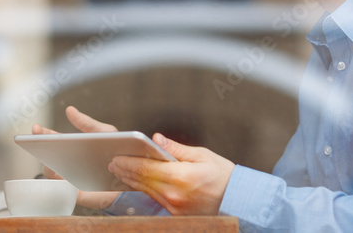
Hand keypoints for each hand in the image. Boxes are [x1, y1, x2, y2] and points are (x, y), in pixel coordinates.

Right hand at [30, 106, 120, 209]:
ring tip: (51, 160)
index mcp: (72, 146)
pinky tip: (61, 176)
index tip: (36, 129)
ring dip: (49, 167)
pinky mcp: (79, 195)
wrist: (132, 176)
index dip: (43, 133)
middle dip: (40, 147)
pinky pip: (65, 191)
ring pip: (52, 175)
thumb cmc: (116, 153)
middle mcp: (67, 162)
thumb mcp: (104, 133)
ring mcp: (70, 179)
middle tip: (37, 140)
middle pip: (47, 156)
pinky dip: (61, 185)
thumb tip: (69, 110)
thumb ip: (87, 123)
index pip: (53, 139)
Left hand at [108, 134, 234, 215]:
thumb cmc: (223, 176)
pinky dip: (144, 190)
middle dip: (125, 171)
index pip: (146, 168)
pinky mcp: (177, 214)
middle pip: (142, 181)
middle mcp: (175, 194)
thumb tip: (157, 139)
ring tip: (120, 171)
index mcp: (180, 177)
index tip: (116, 157)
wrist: (239, 201)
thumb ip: (176, 149)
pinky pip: (155, 199)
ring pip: (146, 191)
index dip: (128, 162)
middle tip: (113, 163)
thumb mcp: (202, 155)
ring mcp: (175, 207)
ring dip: (131, 181)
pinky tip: (137, 183)